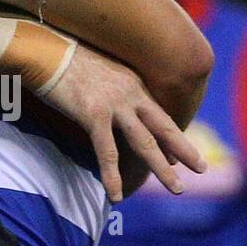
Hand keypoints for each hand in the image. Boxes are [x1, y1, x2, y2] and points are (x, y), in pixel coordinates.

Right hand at [43, 40, 205, 202]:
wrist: (44, 50)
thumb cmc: (61, 58)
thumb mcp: (96, 72)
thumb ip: (107, 89)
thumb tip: (103, 104)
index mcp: (131, 82)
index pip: (157, 114)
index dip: (171, 136)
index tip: (181, 155)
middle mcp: (130, 92)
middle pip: (164, 127)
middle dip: (185, 150)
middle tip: (202, 169)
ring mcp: (115, 104)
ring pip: (145, 143)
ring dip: (163, 168)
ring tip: (177, 188)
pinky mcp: (94, 115)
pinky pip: (108, 152)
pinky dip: (112, 176)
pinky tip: (116, 195)